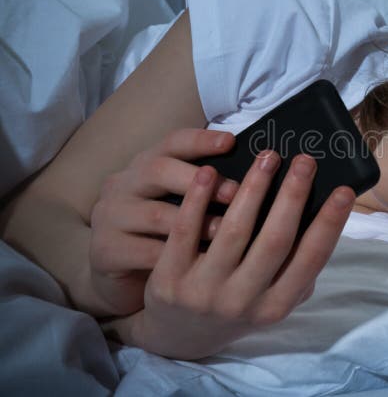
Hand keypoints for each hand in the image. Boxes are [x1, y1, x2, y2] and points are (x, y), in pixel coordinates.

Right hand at [89, 128, 239, 315]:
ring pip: (154, 214)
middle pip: (158, 170)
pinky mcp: (104, 250)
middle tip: (234, 193)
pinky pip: (144, 251)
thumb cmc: (162, 232)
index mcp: (145, 165)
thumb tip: (256, 177)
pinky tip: (202, 263)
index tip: (231, 142)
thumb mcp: (178, 202)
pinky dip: (176, 256)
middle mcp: (123, 184)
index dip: (201, 140)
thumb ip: (205, 186)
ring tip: (226, 232)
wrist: (119, 274)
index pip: (172, 142)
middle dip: (199, 181)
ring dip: (194, 223)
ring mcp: (109, 217)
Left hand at [109, 152, 354, 359]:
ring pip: (233, 231)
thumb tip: (320, 216)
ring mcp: (203, 292)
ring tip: (267, 156)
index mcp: (276, 307)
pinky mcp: (168, 280)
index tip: (345, 191)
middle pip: (275, 241)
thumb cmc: (238, 304)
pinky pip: (185, 232)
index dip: (330, 224)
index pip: (310, 260)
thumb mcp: (271, 299)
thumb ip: (295, 269)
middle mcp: (242, 302)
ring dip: (253, 189)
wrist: (177, 335)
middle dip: (293, 196)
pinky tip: (209, 171)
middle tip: (305, 160)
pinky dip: (198, 199)